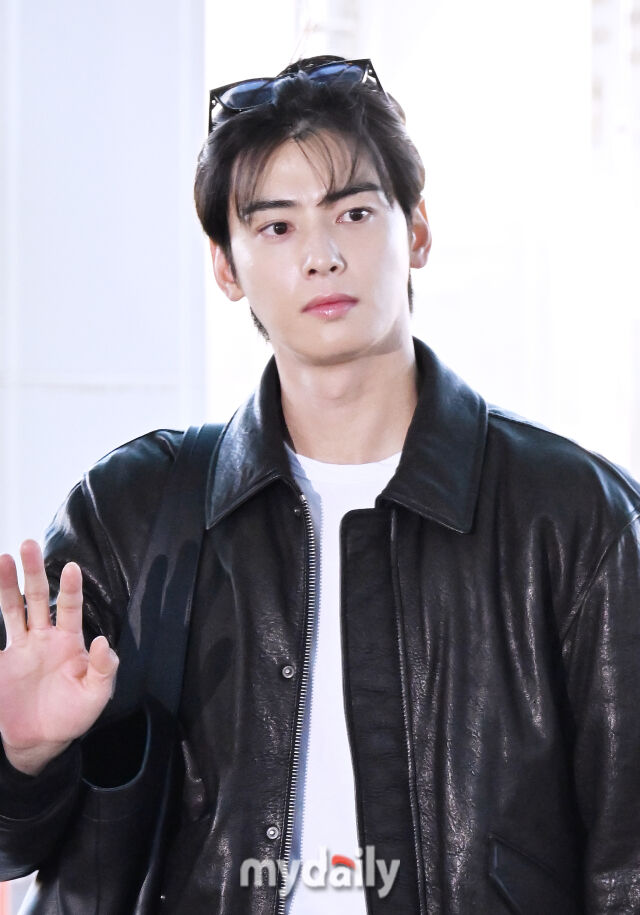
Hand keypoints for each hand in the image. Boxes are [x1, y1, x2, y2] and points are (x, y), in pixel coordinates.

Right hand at [0, 540, 118, 774]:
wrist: (41, 740)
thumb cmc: (74, 713)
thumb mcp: (97, 694)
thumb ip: (104, 669)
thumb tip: (103, 642)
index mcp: (69, 641)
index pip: (71, 607)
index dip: (71, 588)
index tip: (70, 568)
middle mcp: (44, 637)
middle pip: (38, 598)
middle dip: (33, 572)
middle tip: (28, 545)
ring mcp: (20, 647)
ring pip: (12, 609)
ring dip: (6, 585)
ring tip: (3, 558)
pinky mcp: (1, 663)